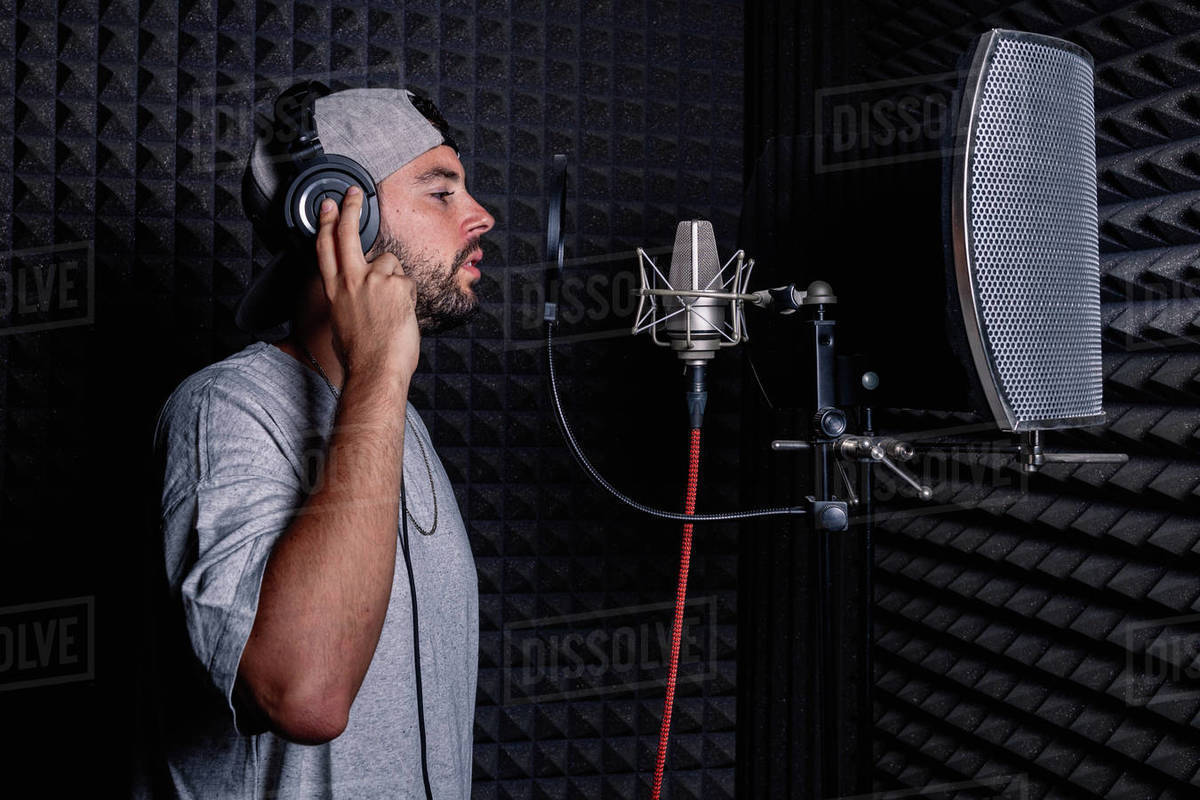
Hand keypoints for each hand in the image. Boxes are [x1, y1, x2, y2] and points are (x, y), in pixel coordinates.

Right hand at [314, 187, 419, 382]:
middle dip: (348, 209)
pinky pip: (407, 281)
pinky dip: (408, 295)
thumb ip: (348, 298)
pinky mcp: (396, 284)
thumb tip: (357, 293)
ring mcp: (374, 280)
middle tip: (351, 193)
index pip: (325, 249)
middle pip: (346, 234)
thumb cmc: (361, 355)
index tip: (326, 207)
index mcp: (334, 291)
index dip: (325, 224)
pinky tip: (401, 314)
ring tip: (391, 308)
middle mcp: (351, 281)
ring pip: (390, 263)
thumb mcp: (343, 322)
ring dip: (395, 280)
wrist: (376, 369)